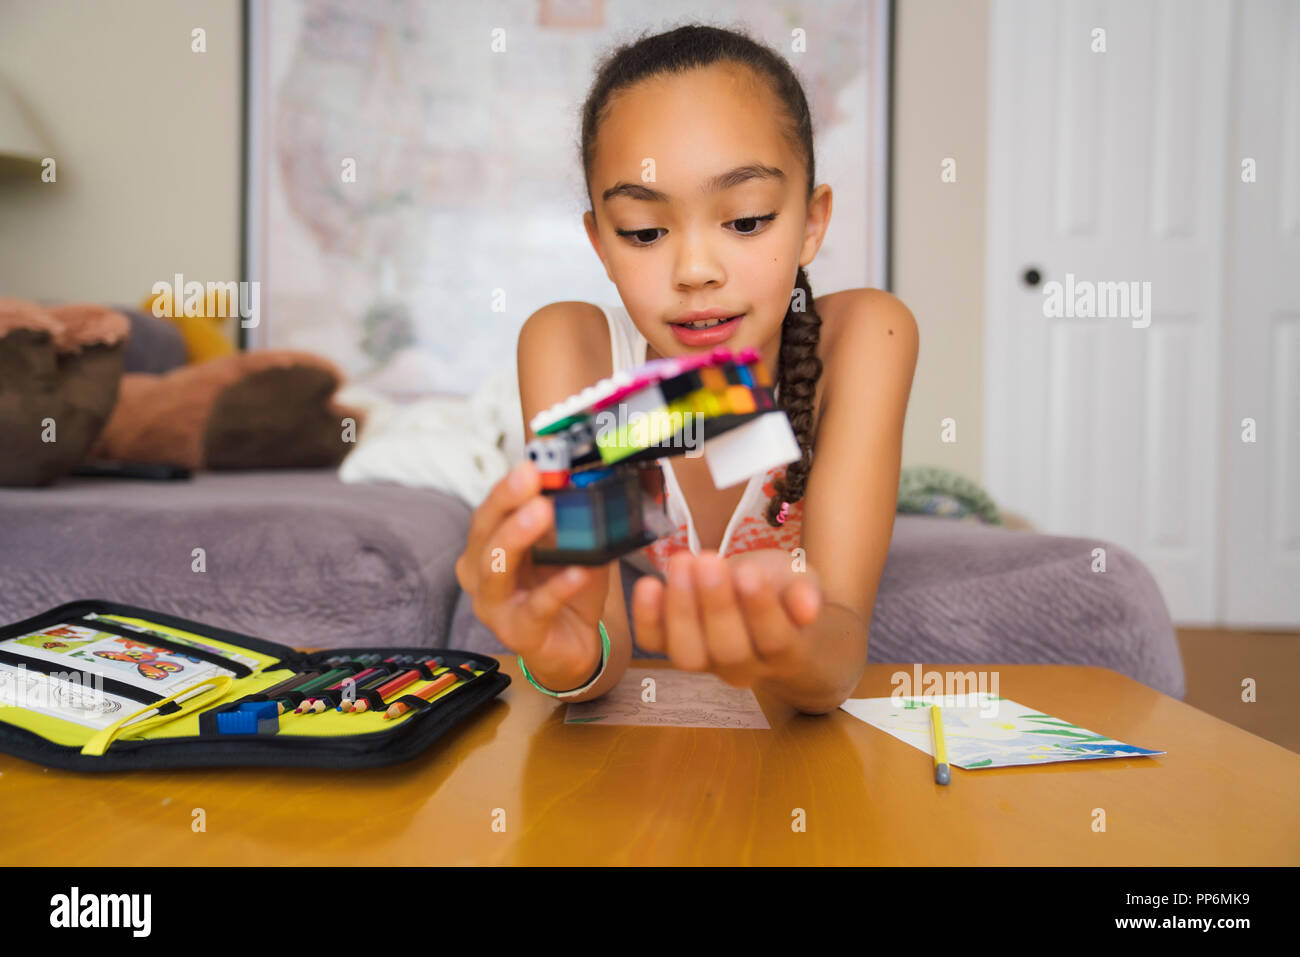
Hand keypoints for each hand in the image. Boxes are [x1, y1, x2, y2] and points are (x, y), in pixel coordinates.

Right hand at [454, 461, 608, 690]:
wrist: (573, 644)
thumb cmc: (565, 589)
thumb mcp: (570, 545)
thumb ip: (571, 516)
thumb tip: (583, 476)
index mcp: (489, 545)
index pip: (491, 509)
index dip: (508, 485)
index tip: (530, 461)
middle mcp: (480, 574)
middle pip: (484, 532)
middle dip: (506, 500)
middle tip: (530, 475)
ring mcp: (494, 607)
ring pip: (495, 569)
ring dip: (517, 536)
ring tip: (543, 511)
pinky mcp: (518, 634)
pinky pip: (536, 608)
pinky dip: (557, 588)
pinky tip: (578, 572)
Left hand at [631, 548, 821, 687]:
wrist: (758, 605)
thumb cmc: (781, 590)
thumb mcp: (801, 582)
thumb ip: (805, 592)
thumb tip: (808, 605)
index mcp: (785, 652)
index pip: (775, 640)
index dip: (761, 609)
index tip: (749, 572)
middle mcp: (744, 668)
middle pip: (729, 649)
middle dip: (716, 603)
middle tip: (708, 561)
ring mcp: (706, 662)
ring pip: (688, 654)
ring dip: (680, 608)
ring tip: (681, 562)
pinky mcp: (672, 646)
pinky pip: (654, 642)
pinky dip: (646, 616)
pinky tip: (649, 583)